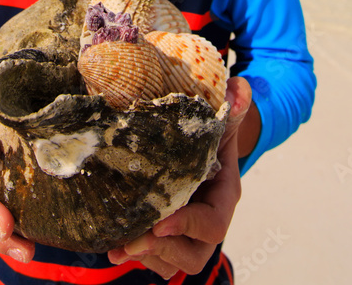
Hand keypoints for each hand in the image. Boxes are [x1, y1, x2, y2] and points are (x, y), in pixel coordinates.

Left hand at [107, 77, 252, 279]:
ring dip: (146, 257)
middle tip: (134, 240)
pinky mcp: (165, 235)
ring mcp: (186, 232)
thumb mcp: (222, 117)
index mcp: (223, 195)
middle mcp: (205, 220)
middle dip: (164, 250)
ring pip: (172, 262)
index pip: (214, 223)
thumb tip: (239, 90)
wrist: (200, 142)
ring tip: (119, 246)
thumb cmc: (211, 130)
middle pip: (194, 255)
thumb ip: (233, 104)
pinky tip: (112, 246)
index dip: (189, 226)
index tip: (161, 222)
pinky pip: (155, 259)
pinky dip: (134, 256)